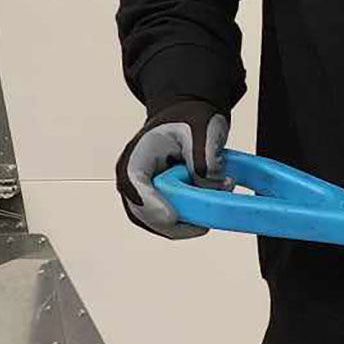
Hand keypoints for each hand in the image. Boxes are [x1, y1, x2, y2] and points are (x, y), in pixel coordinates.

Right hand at [114, 98, 226, 239]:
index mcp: (138, 154)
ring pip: (154, 222)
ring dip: (181, 225)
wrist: (187, 118)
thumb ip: (204, 157)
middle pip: (141, 211)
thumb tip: (210, 187)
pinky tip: (203, 217)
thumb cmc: (189, 119)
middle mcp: (133, 177)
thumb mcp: (203, 127)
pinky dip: (185, 223)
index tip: (172, 216)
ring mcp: (142, 192)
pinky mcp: (155, 202)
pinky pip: (166, 222)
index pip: (133, 182)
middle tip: (202, 224)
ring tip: (207, 215)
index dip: (150, 203)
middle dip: (172, 222)